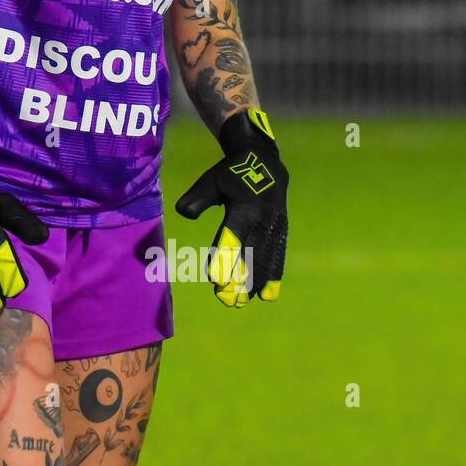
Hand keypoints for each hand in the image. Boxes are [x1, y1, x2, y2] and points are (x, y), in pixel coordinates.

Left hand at [174, 107, 287, 306]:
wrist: (266, 163)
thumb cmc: (231, 174)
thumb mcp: (212, 180)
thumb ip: (198, 197)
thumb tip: (183, 212)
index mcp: (244, 206)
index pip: (232, 235)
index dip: (225, 257)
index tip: (216, 279)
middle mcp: (263, 218)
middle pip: (249, 253)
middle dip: (238, 278)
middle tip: (225, 299)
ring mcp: (275, 226)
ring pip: (265, 259)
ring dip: (254, 282)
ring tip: (241, 302)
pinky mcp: (282, 231)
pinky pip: (278, 256)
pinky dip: (273, 276)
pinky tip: (266, 296)